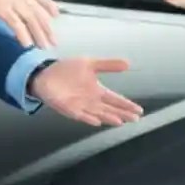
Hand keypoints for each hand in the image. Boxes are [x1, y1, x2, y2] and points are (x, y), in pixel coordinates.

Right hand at [0, 0, 59, 48]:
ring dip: (39, 34)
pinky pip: (17, 25)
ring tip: (43, 46)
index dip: (48, 5)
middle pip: (37, 9)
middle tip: (53, 39)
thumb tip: (18, 6)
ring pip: (30, 18)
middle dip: (46, 27)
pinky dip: (24, 36)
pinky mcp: (1, 8)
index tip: (55, 15)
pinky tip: (27, 45)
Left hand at [28, 57, 143, 125]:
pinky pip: (80, 115)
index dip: (127, 105)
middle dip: (122, 113)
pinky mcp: (68, 108)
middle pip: (110, 109)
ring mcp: (80, 106)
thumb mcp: (90, 64)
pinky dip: (89, 118)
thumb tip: (128, 63)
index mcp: (97, 91)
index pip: (116, 99)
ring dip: (108, 117)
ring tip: (120, 121)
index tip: (139, 110)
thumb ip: (108, 65)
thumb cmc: (67, 70)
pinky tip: (97, 121)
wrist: (45, 74)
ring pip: (98, 113)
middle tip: (135, 119)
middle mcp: (91, 101)